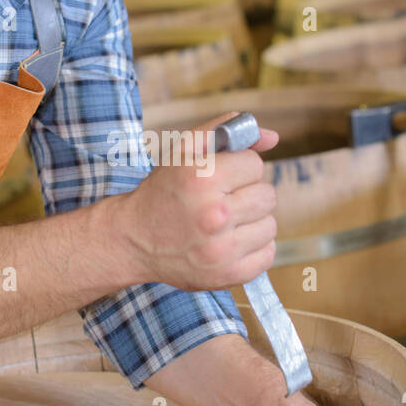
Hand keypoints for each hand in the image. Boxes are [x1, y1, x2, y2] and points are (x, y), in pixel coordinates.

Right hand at [119, 111, 280, 290]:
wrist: (133, 240)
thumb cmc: (162, 192)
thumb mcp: (183, 151)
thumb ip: (225, 131)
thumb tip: (273, 138)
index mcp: (203, 178)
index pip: (255, 165)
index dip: (239, 169)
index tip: (221, 178)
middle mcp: (214, 214)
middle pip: (267, 195)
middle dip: (248, 195)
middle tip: (223, 201)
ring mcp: (222, 249)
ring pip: (270, 225)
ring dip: (252, 222)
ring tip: (225, 224)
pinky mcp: (228, 274)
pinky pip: (268, 254)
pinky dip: (253, 248)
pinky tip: (230, 243)